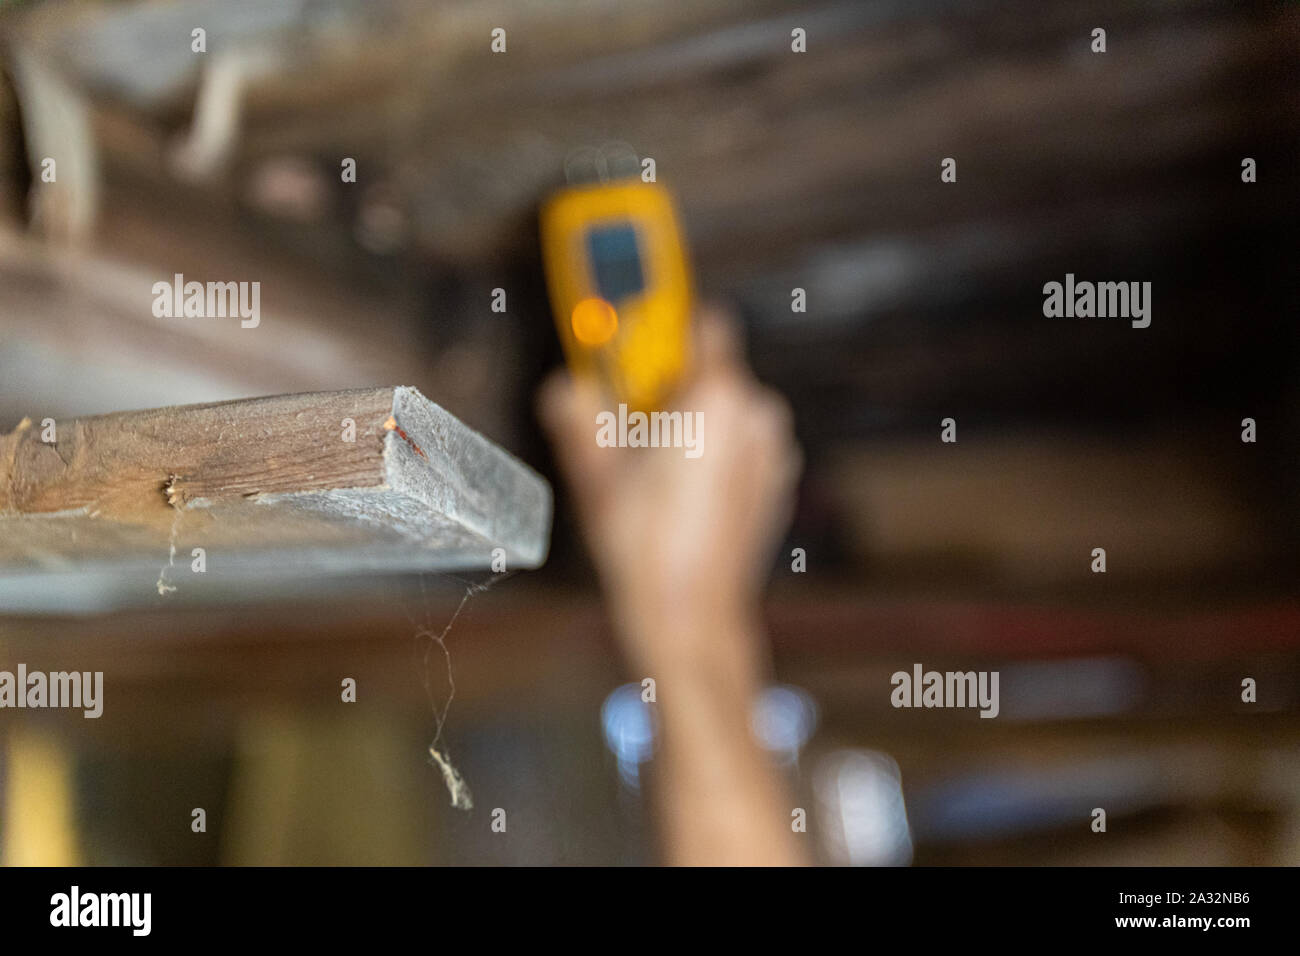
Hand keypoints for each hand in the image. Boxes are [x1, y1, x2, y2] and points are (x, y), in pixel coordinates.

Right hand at [537, 306, 801, 679]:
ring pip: (725, 410)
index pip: (700, 322)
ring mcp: (773, 450)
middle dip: (669, 387)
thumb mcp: (595, 472)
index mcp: (718, 397)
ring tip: (652, 468)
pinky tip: (681, 493)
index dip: (661, 330)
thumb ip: (578, 414)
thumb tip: (567, 386)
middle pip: (709, 371)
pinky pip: (740, 444)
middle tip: (630, 425)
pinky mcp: (776, 481)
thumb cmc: (646, 545)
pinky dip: (714, 453)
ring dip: (692, 423)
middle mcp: (756, 415)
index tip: (633, 347)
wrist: (690, 613)